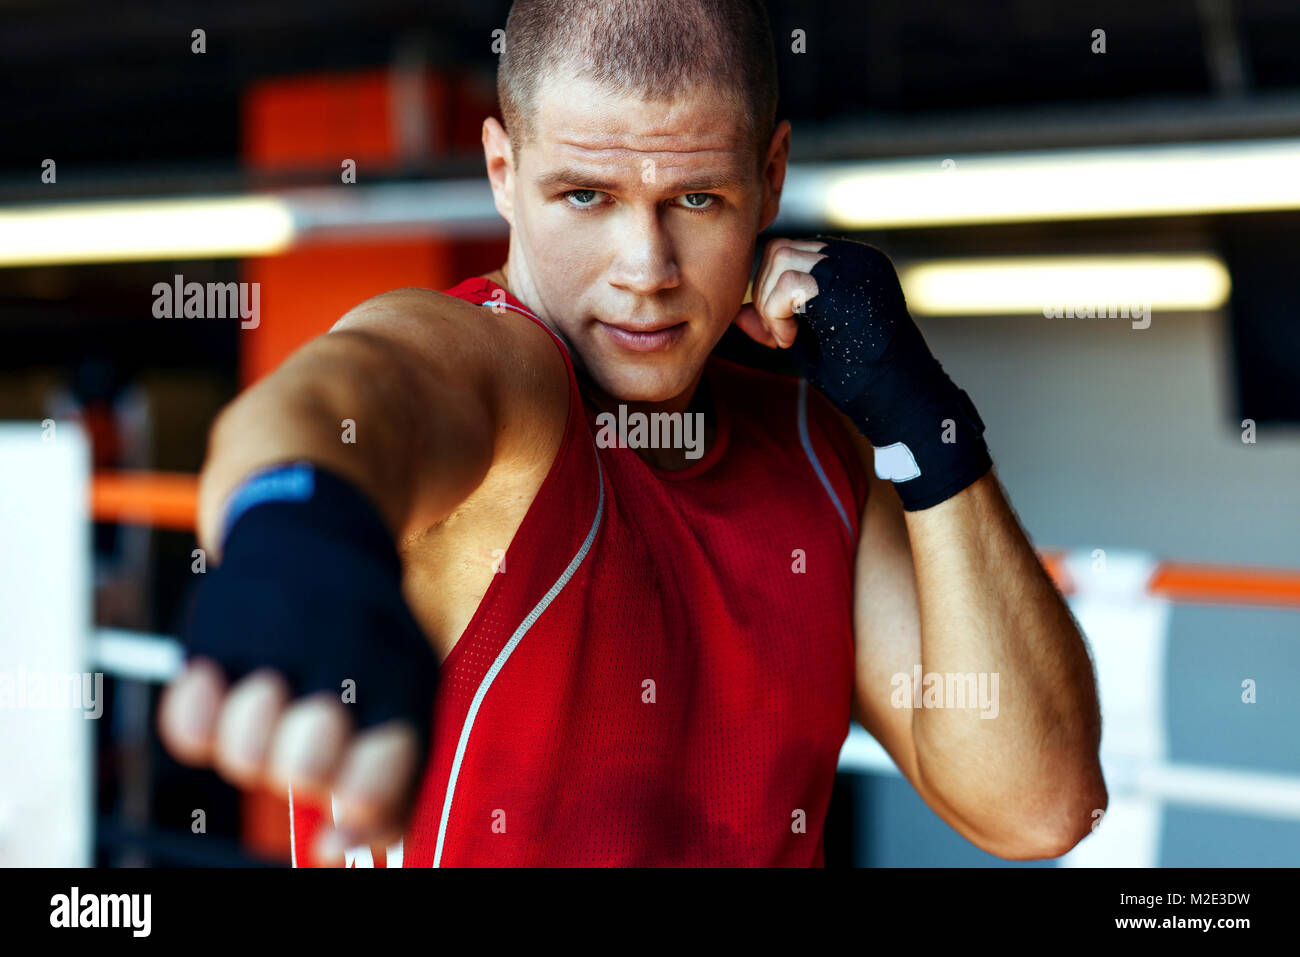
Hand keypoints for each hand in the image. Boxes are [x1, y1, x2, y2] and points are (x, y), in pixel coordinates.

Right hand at [157, 464, 437, 863]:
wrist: (318, 534)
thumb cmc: (369, 643)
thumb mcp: (408, 697)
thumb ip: (394, 787)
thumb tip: (336, 850)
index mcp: (400, 686)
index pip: (377, 785)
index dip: (359, 809)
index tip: (348, 798)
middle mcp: (339, 665)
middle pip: (303, 773)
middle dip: (302, 771)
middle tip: (306, 733)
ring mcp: (273, 650)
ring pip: (240, 755)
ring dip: (251, 742)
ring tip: (272, 700)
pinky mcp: (213, 639)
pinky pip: (183, 723)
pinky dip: (199, 715)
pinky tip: (226, 682)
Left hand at [735, 236, 991, 510]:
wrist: (903, 402)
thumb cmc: (861, 380)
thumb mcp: (809, 344)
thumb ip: (775, 321)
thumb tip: (737, 313)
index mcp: (853, 265)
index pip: (790, 254)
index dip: (770, 292)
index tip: (781, 334)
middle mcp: (858, 257)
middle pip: (779, 249)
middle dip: (764, 294)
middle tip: (779, 337)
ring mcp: (857, 266)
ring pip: (780, 257)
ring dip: (768, 303)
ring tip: (785, 339)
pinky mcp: (850, 285)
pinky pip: (789, 282)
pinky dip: (776, 314)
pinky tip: (790, 342)